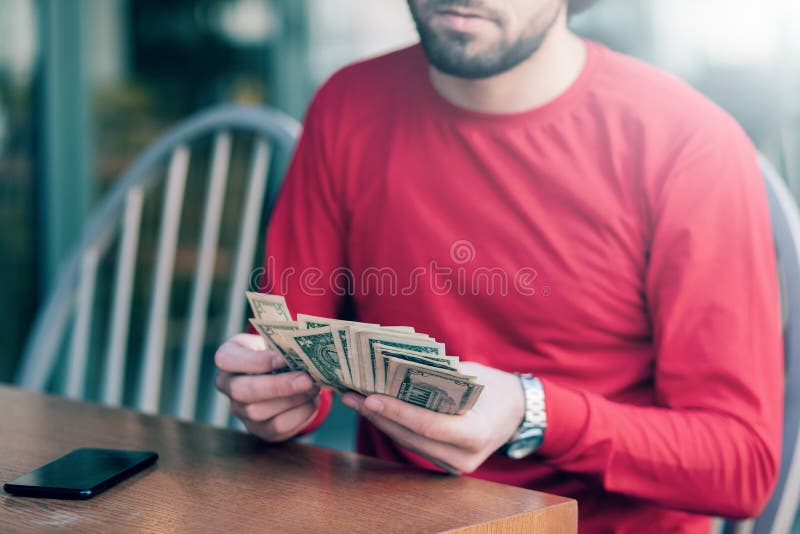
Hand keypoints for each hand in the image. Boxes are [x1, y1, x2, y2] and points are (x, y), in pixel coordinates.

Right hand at [215, 333, 320, 441]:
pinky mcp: (259, 429)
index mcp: (227, 357)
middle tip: (307, 379)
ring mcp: (240, 411)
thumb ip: (283, 346)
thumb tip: (308, 354)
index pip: (227, 360)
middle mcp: (227, 386)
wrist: (279, 372)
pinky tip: (313, 400)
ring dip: (292, 401)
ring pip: (259, 413)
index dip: (256, 361)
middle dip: (278, 386)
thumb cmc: (276, 351)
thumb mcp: (273, 341)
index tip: (284, 358)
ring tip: (314, 388)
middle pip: (243, 391)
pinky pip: (277, 427)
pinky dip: (300, 414)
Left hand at [341, 362, 524, 473]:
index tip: (370, 397)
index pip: (429, 425)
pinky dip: (392, 425)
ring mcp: (454, 465)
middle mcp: (465, 457)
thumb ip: (439, 375)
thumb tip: (397, 366)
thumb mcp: (472, 375)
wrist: (515, 413)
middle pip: (411, 437)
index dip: (398, 412)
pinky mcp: (444, 462)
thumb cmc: (494, 387)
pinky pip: (412, 443)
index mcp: (477, 434)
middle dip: (378, 415)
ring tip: (354, 399)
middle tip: (351, 394)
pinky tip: (373, 408)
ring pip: (407, 442)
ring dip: (379, 420)